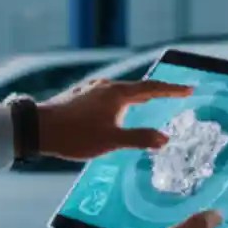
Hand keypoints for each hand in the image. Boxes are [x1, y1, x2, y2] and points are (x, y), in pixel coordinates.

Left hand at [36, 78, 192, 160]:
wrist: (38, 128)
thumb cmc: (75, 135)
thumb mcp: (111, 141)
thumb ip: (139, 139)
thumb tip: (164, 139)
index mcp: (117, 94)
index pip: (152, 88)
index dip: (172, 90)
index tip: (189, 88)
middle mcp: (105, 86)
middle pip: (138, 87)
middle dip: (157, 91)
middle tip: (175, 93)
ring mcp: (91, 89)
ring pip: (121, 91)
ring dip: (137, 95)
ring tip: (148, 100)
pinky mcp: (80, 96)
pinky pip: (108, 95)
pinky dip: (121, 100)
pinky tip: (115, 109)